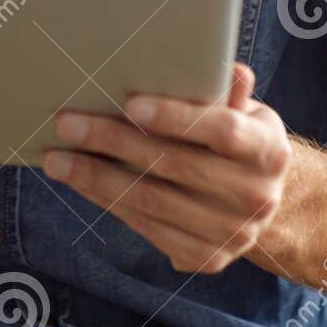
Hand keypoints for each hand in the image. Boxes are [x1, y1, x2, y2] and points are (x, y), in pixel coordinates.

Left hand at [40, 63, 291, 274]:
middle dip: (113, 142)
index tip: (130, 104)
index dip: (176, 117)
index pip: (221, 130)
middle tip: (67, 124)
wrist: (264, 204)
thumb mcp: (245, 114)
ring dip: (96, 179)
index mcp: (269, 151)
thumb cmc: (239, 143)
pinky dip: (108, 203)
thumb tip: (226, 68)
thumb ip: (229, 95)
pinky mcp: (206, 259)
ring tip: (57, 158)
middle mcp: (256, 197)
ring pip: (151, 202)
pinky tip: (80, 183)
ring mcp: (232, 234)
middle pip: (174, 166)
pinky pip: (147, 228)